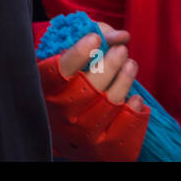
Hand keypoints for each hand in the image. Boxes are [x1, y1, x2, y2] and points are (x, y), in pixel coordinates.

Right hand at [38, 22, 149, 161]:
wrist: (66, 117)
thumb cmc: (74, 70)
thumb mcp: (78, 45)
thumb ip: (98, 33)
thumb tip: (120, 36)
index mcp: (47, 85)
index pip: (58, 72)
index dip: (77, 55)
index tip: (94, 39)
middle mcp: (59, 112)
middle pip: (85, 91)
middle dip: (108, 67)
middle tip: (121, 50)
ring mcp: (79, 131)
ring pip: (104, 109)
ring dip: (123, 83)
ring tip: (131, 64)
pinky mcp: (98, 146)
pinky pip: (120, 131)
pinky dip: (131, 112)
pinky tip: (134, 97)